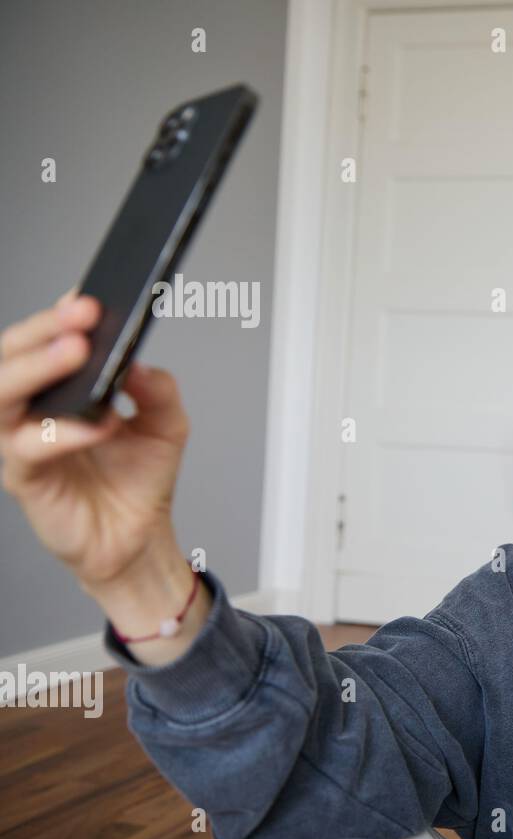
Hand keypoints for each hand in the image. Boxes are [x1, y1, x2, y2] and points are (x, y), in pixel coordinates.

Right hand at [0, 289, 190, 589]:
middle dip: (45, 328)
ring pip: (1, 393)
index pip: (45, 340)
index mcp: (61, 388)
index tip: (86, 295)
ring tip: (75, 350)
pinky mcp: (24, 477)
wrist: (137, 538)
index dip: (59, 314)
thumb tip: (141, 365)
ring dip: (37, 366)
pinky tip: (97, 423)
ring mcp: (21, 440)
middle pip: (11, 355)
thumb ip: (160, 392)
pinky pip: (28, 448)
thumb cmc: (139, 480)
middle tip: (82, 313)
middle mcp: (34, 408)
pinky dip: (62, 431)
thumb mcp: (167, 427)